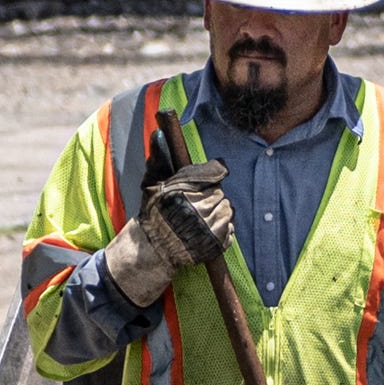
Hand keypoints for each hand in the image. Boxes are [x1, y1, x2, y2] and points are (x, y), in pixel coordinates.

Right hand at [100, 159, 229, 305]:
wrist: (155, 248)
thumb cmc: (154, 214)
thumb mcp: (152, 184)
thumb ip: (159, 159)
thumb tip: (158, 136)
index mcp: (185, 192)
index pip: (213, 173)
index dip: (211, 174)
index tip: (210, 177)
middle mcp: (199, 209)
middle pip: (219, 192)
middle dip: (210, 195)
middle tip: (196, 202)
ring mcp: (211, 228)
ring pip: (227, 208)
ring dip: (217, 210)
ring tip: (201, 216)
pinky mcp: (219, 243)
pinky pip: (230, 227)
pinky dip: (222, 227)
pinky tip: (206, 228)